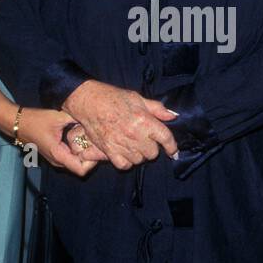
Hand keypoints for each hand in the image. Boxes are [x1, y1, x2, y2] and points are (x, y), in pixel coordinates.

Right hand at [15, 107, 105, 176]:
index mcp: (59, 155)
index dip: (93, 162)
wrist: (18, 123)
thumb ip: (75, 118)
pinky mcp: (55, 155)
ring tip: (88, 137)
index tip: (96, 147)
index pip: (82, 170)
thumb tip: (92, 118)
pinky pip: (70, 157)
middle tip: (96, 141)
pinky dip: (77, 150)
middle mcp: (58, 161)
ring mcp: (56, 159)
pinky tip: (79, 136)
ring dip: (83, 152)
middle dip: (90, 156)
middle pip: (81, 167)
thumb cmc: (35, 120)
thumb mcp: (58, 116)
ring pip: (76, 162)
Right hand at [63, 80, 177, 169]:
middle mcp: (135, 135)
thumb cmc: (113, 98)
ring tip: (133, 145)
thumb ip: (157, 109)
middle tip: (145, 140)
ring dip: (139, 154)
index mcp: (145, 120)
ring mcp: (122, 144)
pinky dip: (126, 161)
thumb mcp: (138, 98)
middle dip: (151, 148)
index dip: (172, 147)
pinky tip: (125, 153)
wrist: (89, 102)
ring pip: (139, 160)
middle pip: (153, 153)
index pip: (166, 138)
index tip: (173, 151)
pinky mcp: (109, 151)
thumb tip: (173, 116)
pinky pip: (124, 165)